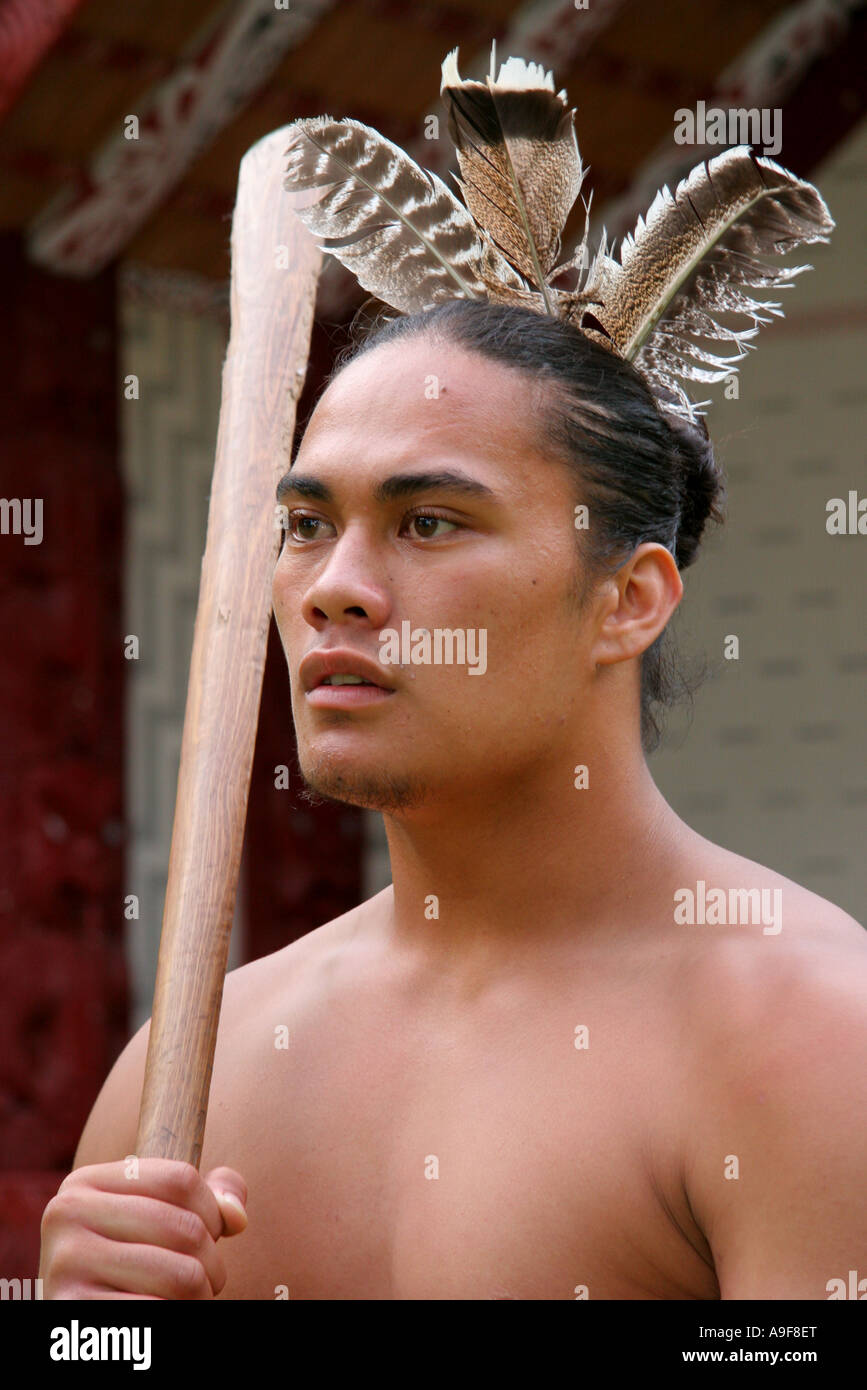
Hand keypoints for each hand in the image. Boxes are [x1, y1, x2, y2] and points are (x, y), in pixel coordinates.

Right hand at [38, 1159, 247, 1299]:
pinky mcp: (73, 1308)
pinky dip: (177, 1313)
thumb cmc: (131, 1260)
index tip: (209, 1234)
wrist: (81, 1317)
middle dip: (212, 1262)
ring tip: (192, 1298)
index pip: (180, 1179)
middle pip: (185, 1228)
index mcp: (86, 1182)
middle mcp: (67, 1214)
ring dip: (201, 1294)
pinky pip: (157, 1311)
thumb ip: (211, 1196)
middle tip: (207, 1280)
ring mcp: (65, 1263)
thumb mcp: (160, 1214)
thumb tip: (236, 1215)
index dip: (212, 1210)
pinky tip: (166, 1312)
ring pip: (181, 1275)